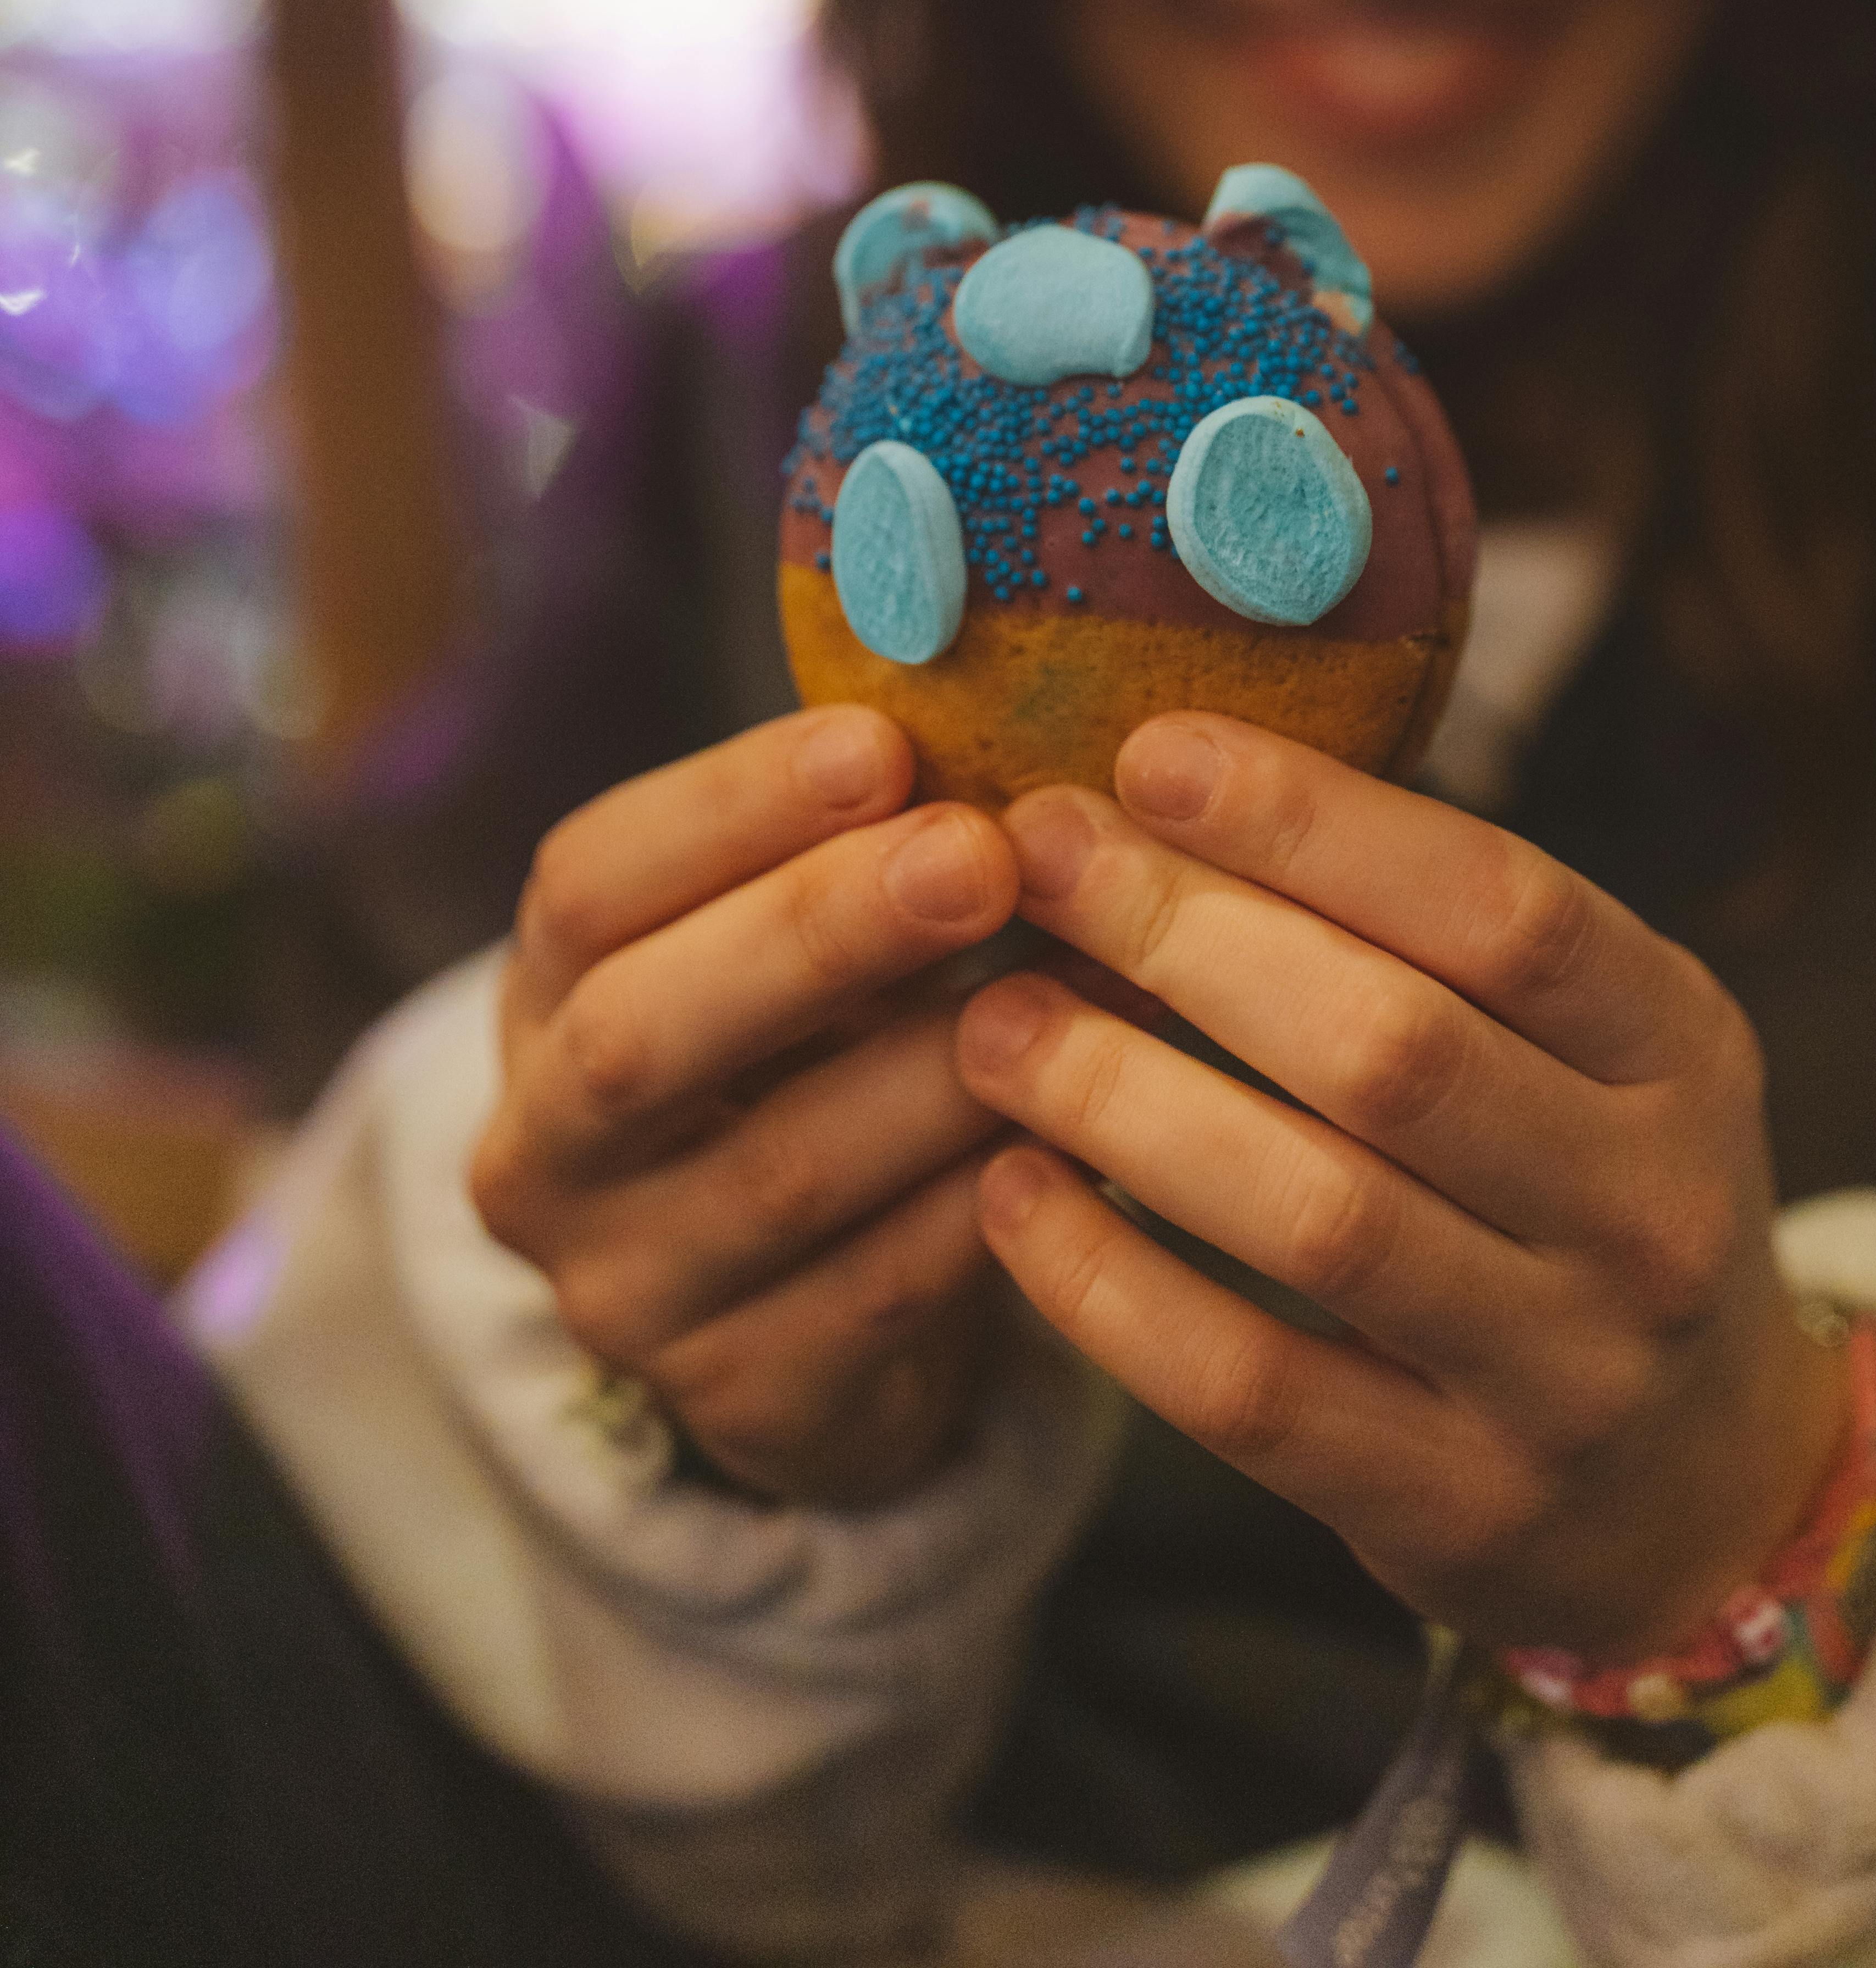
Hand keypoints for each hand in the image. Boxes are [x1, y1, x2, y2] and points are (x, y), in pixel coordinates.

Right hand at [471, 708, 1018, 1506]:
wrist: (790, 1299)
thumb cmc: (808, 1047)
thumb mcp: (779, 936)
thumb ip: (850, 843)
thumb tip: (1004, 717)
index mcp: (544, 994)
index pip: (589, 883)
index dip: (730, 809)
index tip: (882, 742)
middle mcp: (544, 1150)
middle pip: (645, 1035)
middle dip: (818, 932)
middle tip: (981, 855)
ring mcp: (628, 1294)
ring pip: (782, 1175)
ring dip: (941, 1072)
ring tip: (1082, 982)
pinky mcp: (741, 1405)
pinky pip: (876, 1297)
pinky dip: (986, 1202)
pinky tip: (1086, 1129)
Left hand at [953, 716, 1845, 1657]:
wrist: (1700, 1489)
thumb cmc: (1585, 1188)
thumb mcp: (1589, 1042)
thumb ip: (1434, 929)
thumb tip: (1177, 777)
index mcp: (1679, 1048)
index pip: (1502, 906)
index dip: (1317, 822)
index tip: (1151, 754)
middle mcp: (1647, 1211)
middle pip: (1393, 1050)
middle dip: (1188, 936)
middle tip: (1034, 862)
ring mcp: (1563, 1376)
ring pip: (1315, 1219)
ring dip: (1126, 1103)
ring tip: (994, 1023)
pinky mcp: (1456, 1511)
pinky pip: (1253, 1391)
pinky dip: (1111, 1289)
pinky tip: (1012, 1196)